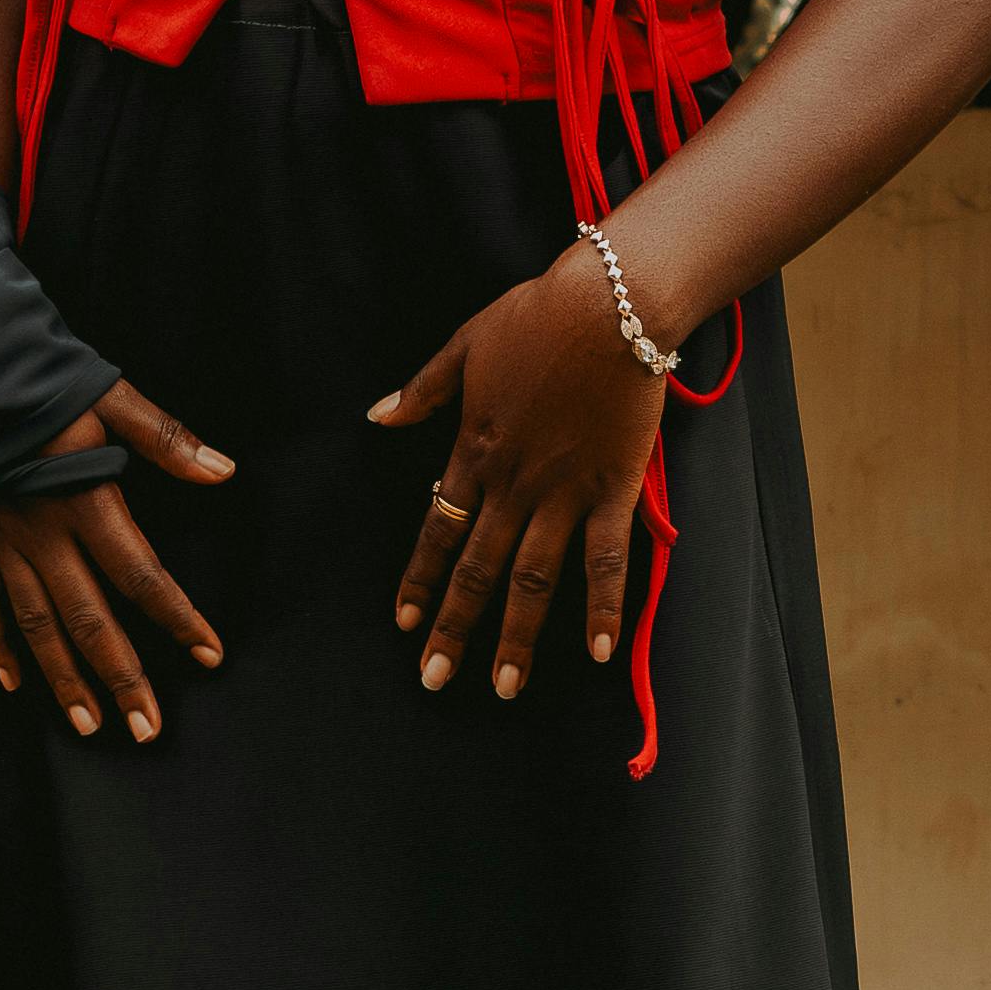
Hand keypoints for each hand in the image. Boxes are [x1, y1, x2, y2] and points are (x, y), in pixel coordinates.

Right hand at [0, 378, 230, 744]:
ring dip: (63, 679)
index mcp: (83, 500)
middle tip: (145, 728)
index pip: (140, 573)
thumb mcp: (110, 397)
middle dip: (121, 677)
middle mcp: (41, 534)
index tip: (209, 654)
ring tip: (89, 725)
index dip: (177, 617)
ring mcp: (0, 544)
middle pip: (88, 618)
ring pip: (35, 626)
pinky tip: (14, 684)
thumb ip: (166, 438)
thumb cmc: (43, 381)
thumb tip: (223, 470)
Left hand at [370, 247, 665, 699]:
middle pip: (478, 569)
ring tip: (504, 687)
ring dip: (516, 636)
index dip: (419, 579)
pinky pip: (606, 559)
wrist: (609, 302)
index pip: (437, 530)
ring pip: (533, 579)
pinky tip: (596, 652)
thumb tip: (377, 417)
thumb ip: (423, 390)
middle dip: (455, 628)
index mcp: (474, 451)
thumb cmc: (537, 314)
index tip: (402, 622)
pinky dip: (602, 607)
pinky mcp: (613, 488)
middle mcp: (513, 483)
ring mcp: (564, 491)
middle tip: (434, 679)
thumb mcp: (464, 344)